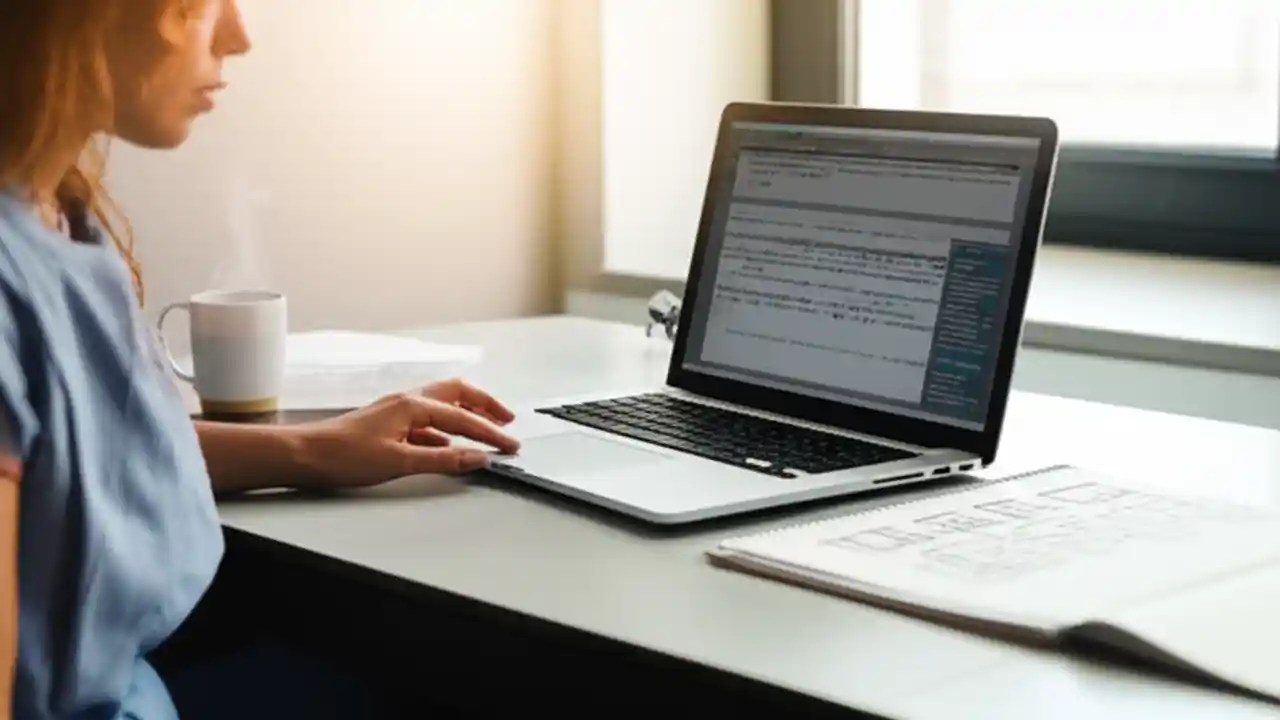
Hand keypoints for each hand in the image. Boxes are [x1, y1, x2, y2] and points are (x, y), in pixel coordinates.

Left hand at [297, 379, 519, 487]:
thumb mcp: (399, 461)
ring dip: (467, 414)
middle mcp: (406, 402)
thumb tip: (476, 458)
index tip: (510, 446)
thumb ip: (442, 459)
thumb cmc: (342, 455)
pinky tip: (449, 445)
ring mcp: (396, 412)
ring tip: (486, 428)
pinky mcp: (388, 425)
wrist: (304, 456)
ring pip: (443, 405)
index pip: (463, 417)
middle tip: (507, 421)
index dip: (490, 433)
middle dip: (485, 406)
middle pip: (457, 395)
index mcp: (412, 405)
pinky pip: (427, 421)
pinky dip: (446, 430)